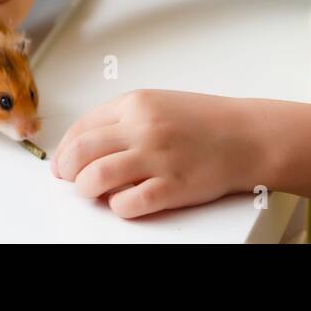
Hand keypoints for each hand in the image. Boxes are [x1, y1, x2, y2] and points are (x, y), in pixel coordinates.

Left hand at [48, 90, 259, 218]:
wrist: (248, 136)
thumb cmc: (206, 121)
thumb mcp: (160, 103)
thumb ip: (125, 119)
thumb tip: (88, 144)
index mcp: (136, 103)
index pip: (82, 127)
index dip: (65, 149)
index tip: (62, 163)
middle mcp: (142, 128)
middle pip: (81, 151)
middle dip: (67, 170)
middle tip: (69, 179)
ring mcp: (157, 157)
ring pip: (96, 177)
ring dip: (86, 189)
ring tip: (91, 192)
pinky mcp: (172, 186)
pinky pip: (128, 203)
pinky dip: (118, 206)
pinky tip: (122, 202)